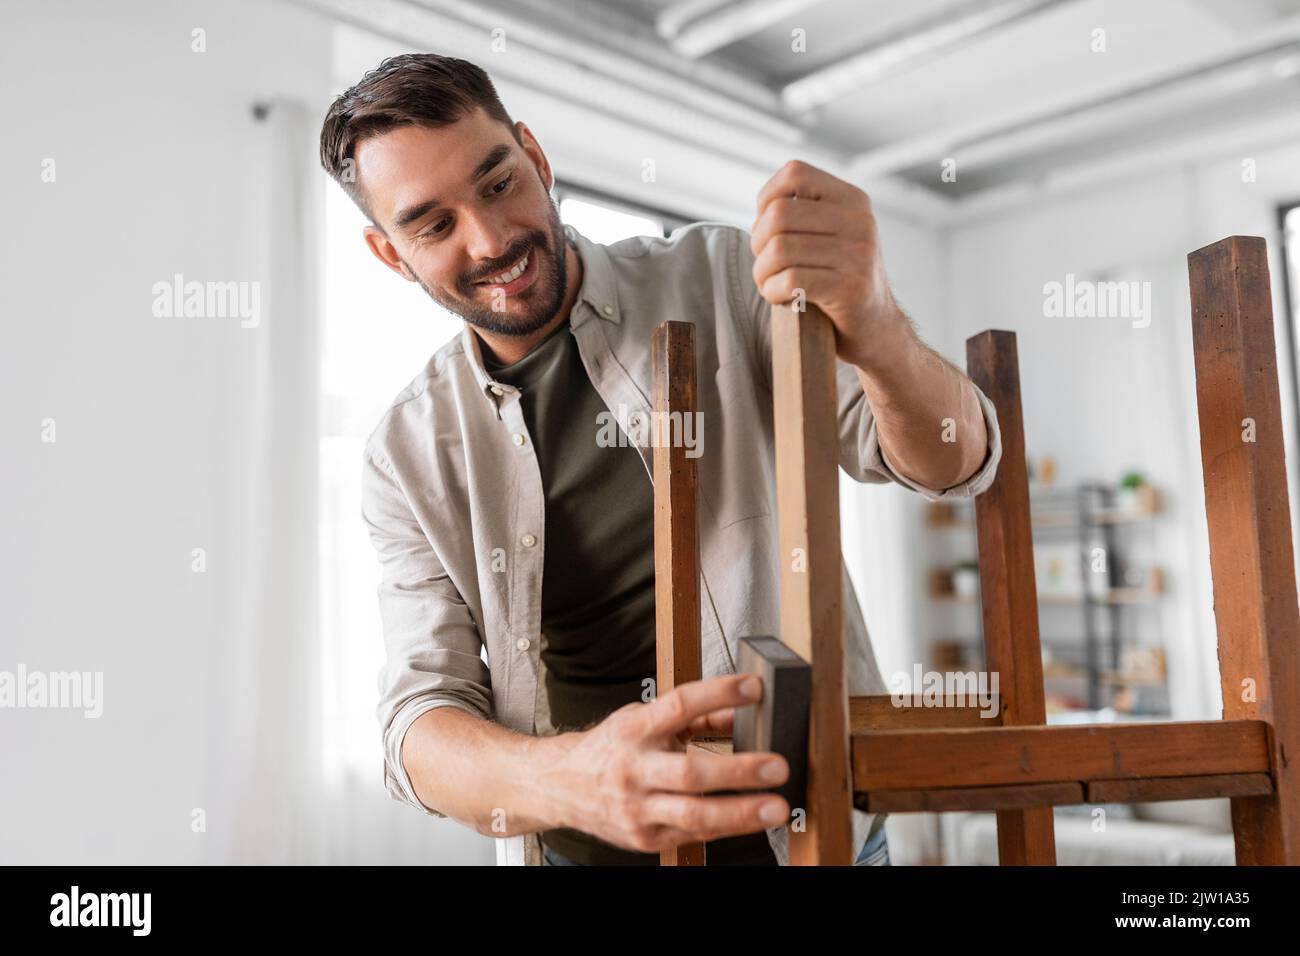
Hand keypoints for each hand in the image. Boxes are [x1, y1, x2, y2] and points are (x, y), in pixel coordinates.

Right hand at [540, 674, 790, 852]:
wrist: (560, 786)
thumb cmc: (609, 748)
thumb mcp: (643, 721)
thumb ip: (694, 718)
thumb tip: (740, 710)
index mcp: (635, 729)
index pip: (679, 705)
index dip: (718, 693)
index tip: (754, 688)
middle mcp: (634, 769)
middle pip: (690, 771)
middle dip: (738, 770)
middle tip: (778, 766)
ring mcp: (637, 808)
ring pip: (693, 813)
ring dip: (740, 812)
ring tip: (776, 807)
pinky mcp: (644, 838)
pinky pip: (693, 833)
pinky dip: (726, 827)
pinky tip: (752, 820)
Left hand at [750, 159, 912, 371]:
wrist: (877, 330)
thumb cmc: (840, 282)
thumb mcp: (831, 236)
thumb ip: (804, 214)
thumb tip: (762, 209)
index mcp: (853, 200)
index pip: (795, 173)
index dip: (766, 199)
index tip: (766, 228)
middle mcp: (860, 221)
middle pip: (779, 214)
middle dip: (758, 242)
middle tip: (765, 265)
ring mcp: (859, 254)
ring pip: (780, 249)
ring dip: (762, 273)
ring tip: (770, 284)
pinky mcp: (850, 288)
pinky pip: (791, 280)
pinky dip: (773, 291)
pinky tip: (781, 299)